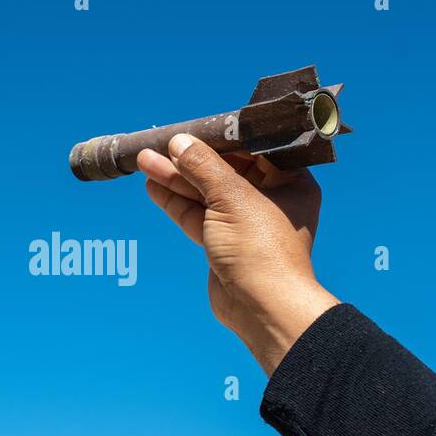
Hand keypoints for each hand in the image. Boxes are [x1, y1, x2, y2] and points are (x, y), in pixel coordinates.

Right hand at [137, 134, 339, 374]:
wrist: (261, 309)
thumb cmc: (261, 249)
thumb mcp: (231, 197)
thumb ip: (203, 166)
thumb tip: (179, 142)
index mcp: (290, 183)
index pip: (254, 149)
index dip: (224, 137)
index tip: (195, 127)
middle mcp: (271, 200)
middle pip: (225, 171)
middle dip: (191, 159)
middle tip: (161, 144)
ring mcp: (245, 224)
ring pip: (206, 193)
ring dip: (177, 178)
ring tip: (145, 160)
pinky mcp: (223, 244)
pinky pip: (198, 215)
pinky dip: (177, 201)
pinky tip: (154, 185)